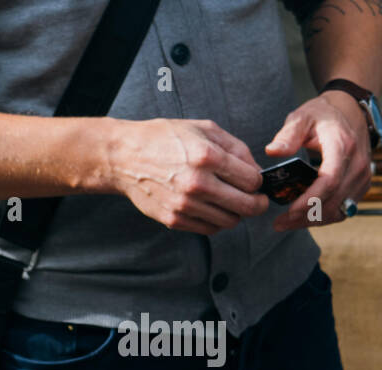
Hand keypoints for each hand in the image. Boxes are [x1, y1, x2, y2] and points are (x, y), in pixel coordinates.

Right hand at [106, 118, 267, 233]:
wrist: (123, 156)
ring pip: (232, 221)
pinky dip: (216, 220)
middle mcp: (198, 183)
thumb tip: (258, 170)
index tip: (254, 181)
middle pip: (248, 207)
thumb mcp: (202, 129)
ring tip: (229, 200)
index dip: (258, 181)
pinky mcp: (176, 220)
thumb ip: (236, 147)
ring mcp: (186, 204)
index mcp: (207, 156)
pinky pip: (211, 229)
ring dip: (236, 213)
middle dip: (257, 203)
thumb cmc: (163, 139)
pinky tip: (210, 206)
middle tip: (256, 199)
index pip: (253, 181)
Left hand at [265, 93, 372, 230]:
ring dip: (314, 221)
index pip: (329, 180)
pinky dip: (325, 216)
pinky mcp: (362, 187)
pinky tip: (306, 217)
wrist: (351, 114)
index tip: (290, 210)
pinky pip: (345, 209)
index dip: (311, 199)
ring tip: (288, 223)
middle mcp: (357, 165)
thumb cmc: (324, 115)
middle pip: (334, 201)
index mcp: (342, 146)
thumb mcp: (302, 117)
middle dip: (306, 216)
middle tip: (280, 223)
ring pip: (340, 210)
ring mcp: (363, 178)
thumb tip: (272, 152)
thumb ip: (287, 135)